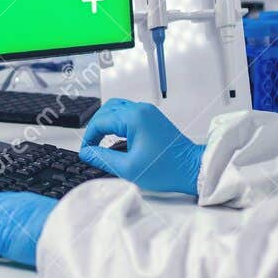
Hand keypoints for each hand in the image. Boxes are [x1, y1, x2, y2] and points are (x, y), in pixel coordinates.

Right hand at [79, 98, 203, 195]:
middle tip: (91, 145)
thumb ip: (102, 158)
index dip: (89, 137)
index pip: (101, 121)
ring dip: (106, 123)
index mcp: (134, 118)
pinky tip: (116, 139)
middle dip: (95, 127)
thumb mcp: (128, 168)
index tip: (86, 152)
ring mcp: (148, 112)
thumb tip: (87, 153)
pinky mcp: (152, 118)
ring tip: (101, 141)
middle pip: (107, 110)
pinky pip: (128, 113)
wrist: (191, 168)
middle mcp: (141, 110)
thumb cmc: (167, 168)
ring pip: (117, 109)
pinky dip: (117, 123)